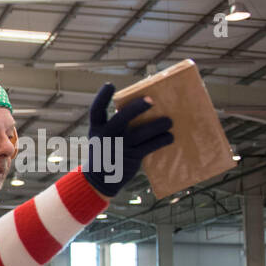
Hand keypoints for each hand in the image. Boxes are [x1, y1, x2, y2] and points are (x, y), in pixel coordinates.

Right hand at [83, 83, 173, 197]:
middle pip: (121, 119)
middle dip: (136, 108)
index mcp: (97, 129)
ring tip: (169, 122)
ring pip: (142, 133)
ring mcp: (119, 148)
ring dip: (158, 125)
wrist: (99, 180)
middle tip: (151, 100)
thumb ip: (116, 125)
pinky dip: (162, 139)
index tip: (110, 85)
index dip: (102, 97)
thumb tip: (143, 108)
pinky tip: (170, 136)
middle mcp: (107, 137)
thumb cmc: (105, 152)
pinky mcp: (132, 157)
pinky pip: (151, 146)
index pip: (96, 110)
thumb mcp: (102, 138)